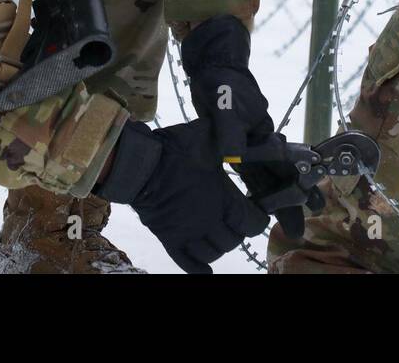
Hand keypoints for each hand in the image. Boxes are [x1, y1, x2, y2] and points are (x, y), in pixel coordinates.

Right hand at [94, 119, 268, 273]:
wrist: (140, 164)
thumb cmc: (176, 149)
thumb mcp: (207, 136)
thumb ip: (229, 136)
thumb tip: (248, 128)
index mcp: (223, 198)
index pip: (253, 223)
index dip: (259, 218)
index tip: (257, 210)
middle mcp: (209, 220)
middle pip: (234, 240)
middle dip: (238, 231)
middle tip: (235, 219)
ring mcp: (188, 233)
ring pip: (213, 253)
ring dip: (219, 246)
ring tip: (219, 234)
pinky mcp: (169, 239)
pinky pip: (187, 263)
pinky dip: (199, 269)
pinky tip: (207, 270)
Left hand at [181, 16, 310, 236]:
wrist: (212, 70)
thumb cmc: (224, 85)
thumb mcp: (225, 107)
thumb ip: (230, 132)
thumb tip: (234, 158)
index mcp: (267, 132)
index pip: (287, 163)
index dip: (297, 184)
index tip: (309, 202)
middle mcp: (263, 141)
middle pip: (282, 175)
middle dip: (294, 200)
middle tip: (305, 225)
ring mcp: (251, 145)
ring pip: (268, 178)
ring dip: (277, 200)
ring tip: (287, 226)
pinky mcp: (236, 147)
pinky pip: (251, 174)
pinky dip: (258, 191)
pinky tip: (259, 206)